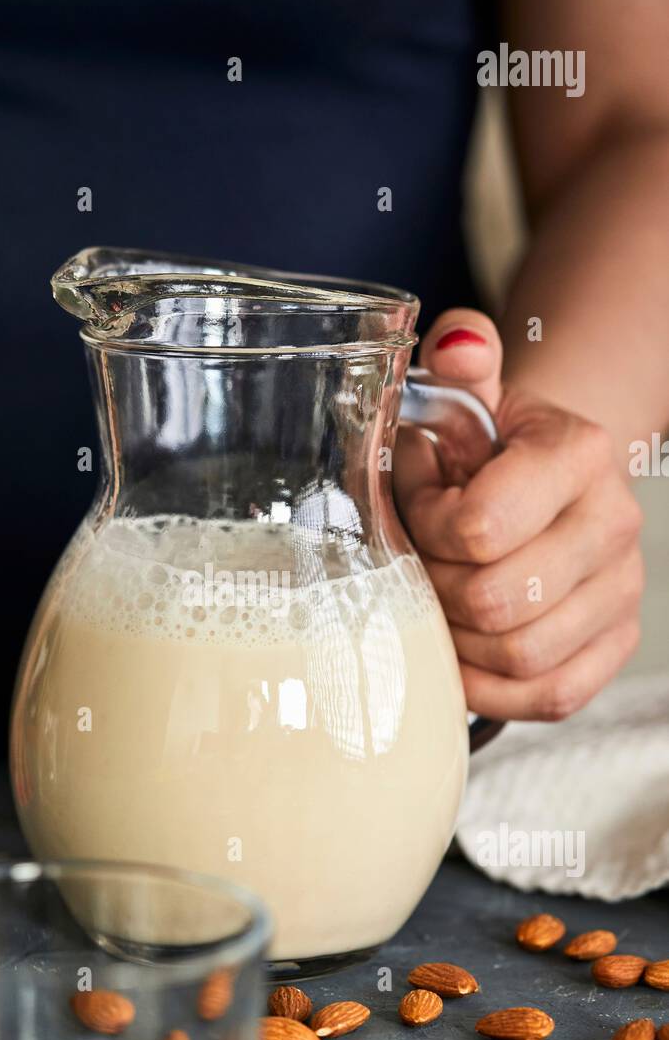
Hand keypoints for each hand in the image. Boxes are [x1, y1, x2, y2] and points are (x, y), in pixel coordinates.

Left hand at [395, 310, 643, 720]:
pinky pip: (550, 694)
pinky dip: (493, 687)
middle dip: (437, 587)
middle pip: (497, 601)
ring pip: (520, 655)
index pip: (479, 528)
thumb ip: (460, 359)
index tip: (419, 506)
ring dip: (459, 638)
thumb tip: (459, 345)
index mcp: (579, 454)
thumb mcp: (469, 393)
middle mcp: (614, 525)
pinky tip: (464, 652)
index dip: (426, 527)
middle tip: (421, 562)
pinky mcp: (613, 646)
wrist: (544, 477)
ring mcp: (620, 592)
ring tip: (440, 599)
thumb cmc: (486, 444)